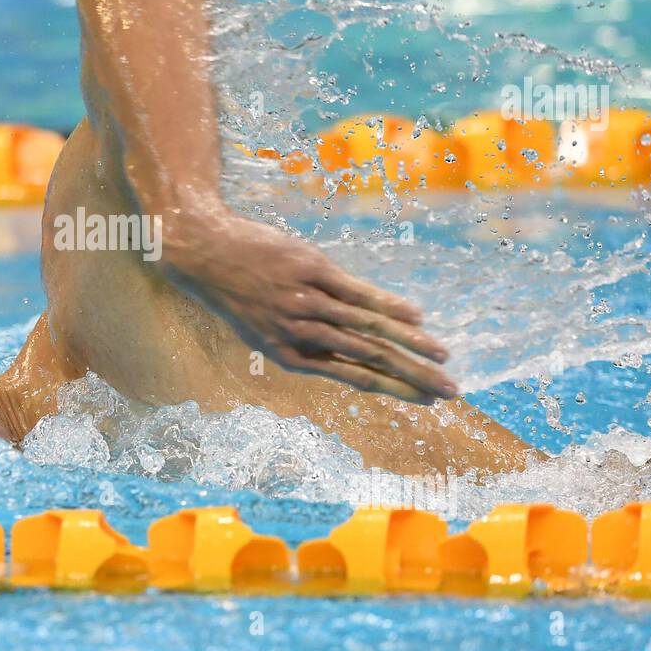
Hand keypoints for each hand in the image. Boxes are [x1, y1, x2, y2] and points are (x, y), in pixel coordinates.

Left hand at [161, 206, 456, 403]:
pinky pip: (355, 293)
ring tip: (442, 358)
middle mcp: (300, 334)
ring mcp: (306, 302)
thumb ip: (302, 340)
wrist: (202, 250)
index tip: (424, 400)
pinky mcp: (310, 270)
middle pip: (369, 360)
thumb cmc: (235, 290)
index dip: (393, 390)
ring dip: (410, 346)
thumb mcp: (261, 327)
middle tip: (449, 392)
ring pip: (368, 329)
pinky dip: (387, 305)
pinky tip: (415, 317)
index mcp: (289, 356)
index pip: (353, 378)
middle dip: (413, 378)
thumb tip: (344, 351)